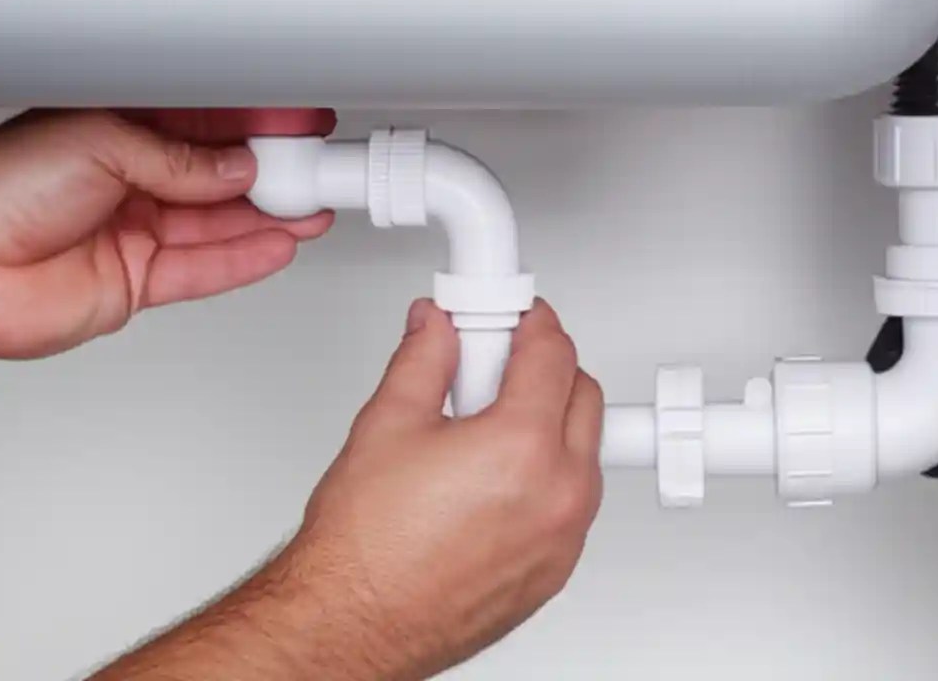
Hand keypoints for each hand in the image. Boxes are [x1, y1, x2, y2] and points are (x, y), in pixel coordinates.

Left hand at [0, 108, 335, 363]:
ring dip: (269, 219)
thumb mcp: (101, 143)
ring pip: (220, 226)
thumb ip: (180, 160)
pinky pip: (205, 270)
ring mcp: (136, 234)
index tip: (298, 128)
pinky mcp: (138, 282)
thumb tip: (236, 167)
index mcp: (116, 134)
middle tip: (318, 172)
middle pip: (219, 180)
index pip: (203, 128)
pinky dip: (245, 259)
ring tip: (313, 211)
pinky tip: (278, 246)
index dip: (255, 128)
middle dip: (272, 176)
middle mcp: (129, 183)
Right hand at [93, 299, 604, 680]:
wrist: (351, 622)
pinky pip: (573, 503)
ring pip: (585, 451)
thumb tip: (437, 327)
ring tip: (483, 428)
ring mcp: (564, 538)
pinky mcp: (556, 570)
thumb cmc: (365, 548)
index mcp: (522, 448)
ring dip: (551, 425)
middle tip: (492, 367)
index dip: (528, 320)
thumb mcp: (388, 423)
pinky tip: (494, 478)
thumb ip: (424, 359)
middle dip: (545, 369)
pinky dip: (549, 477)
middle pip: (583, 396)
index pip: (553, 353)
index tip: (511, 314)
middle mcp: (558, 494)